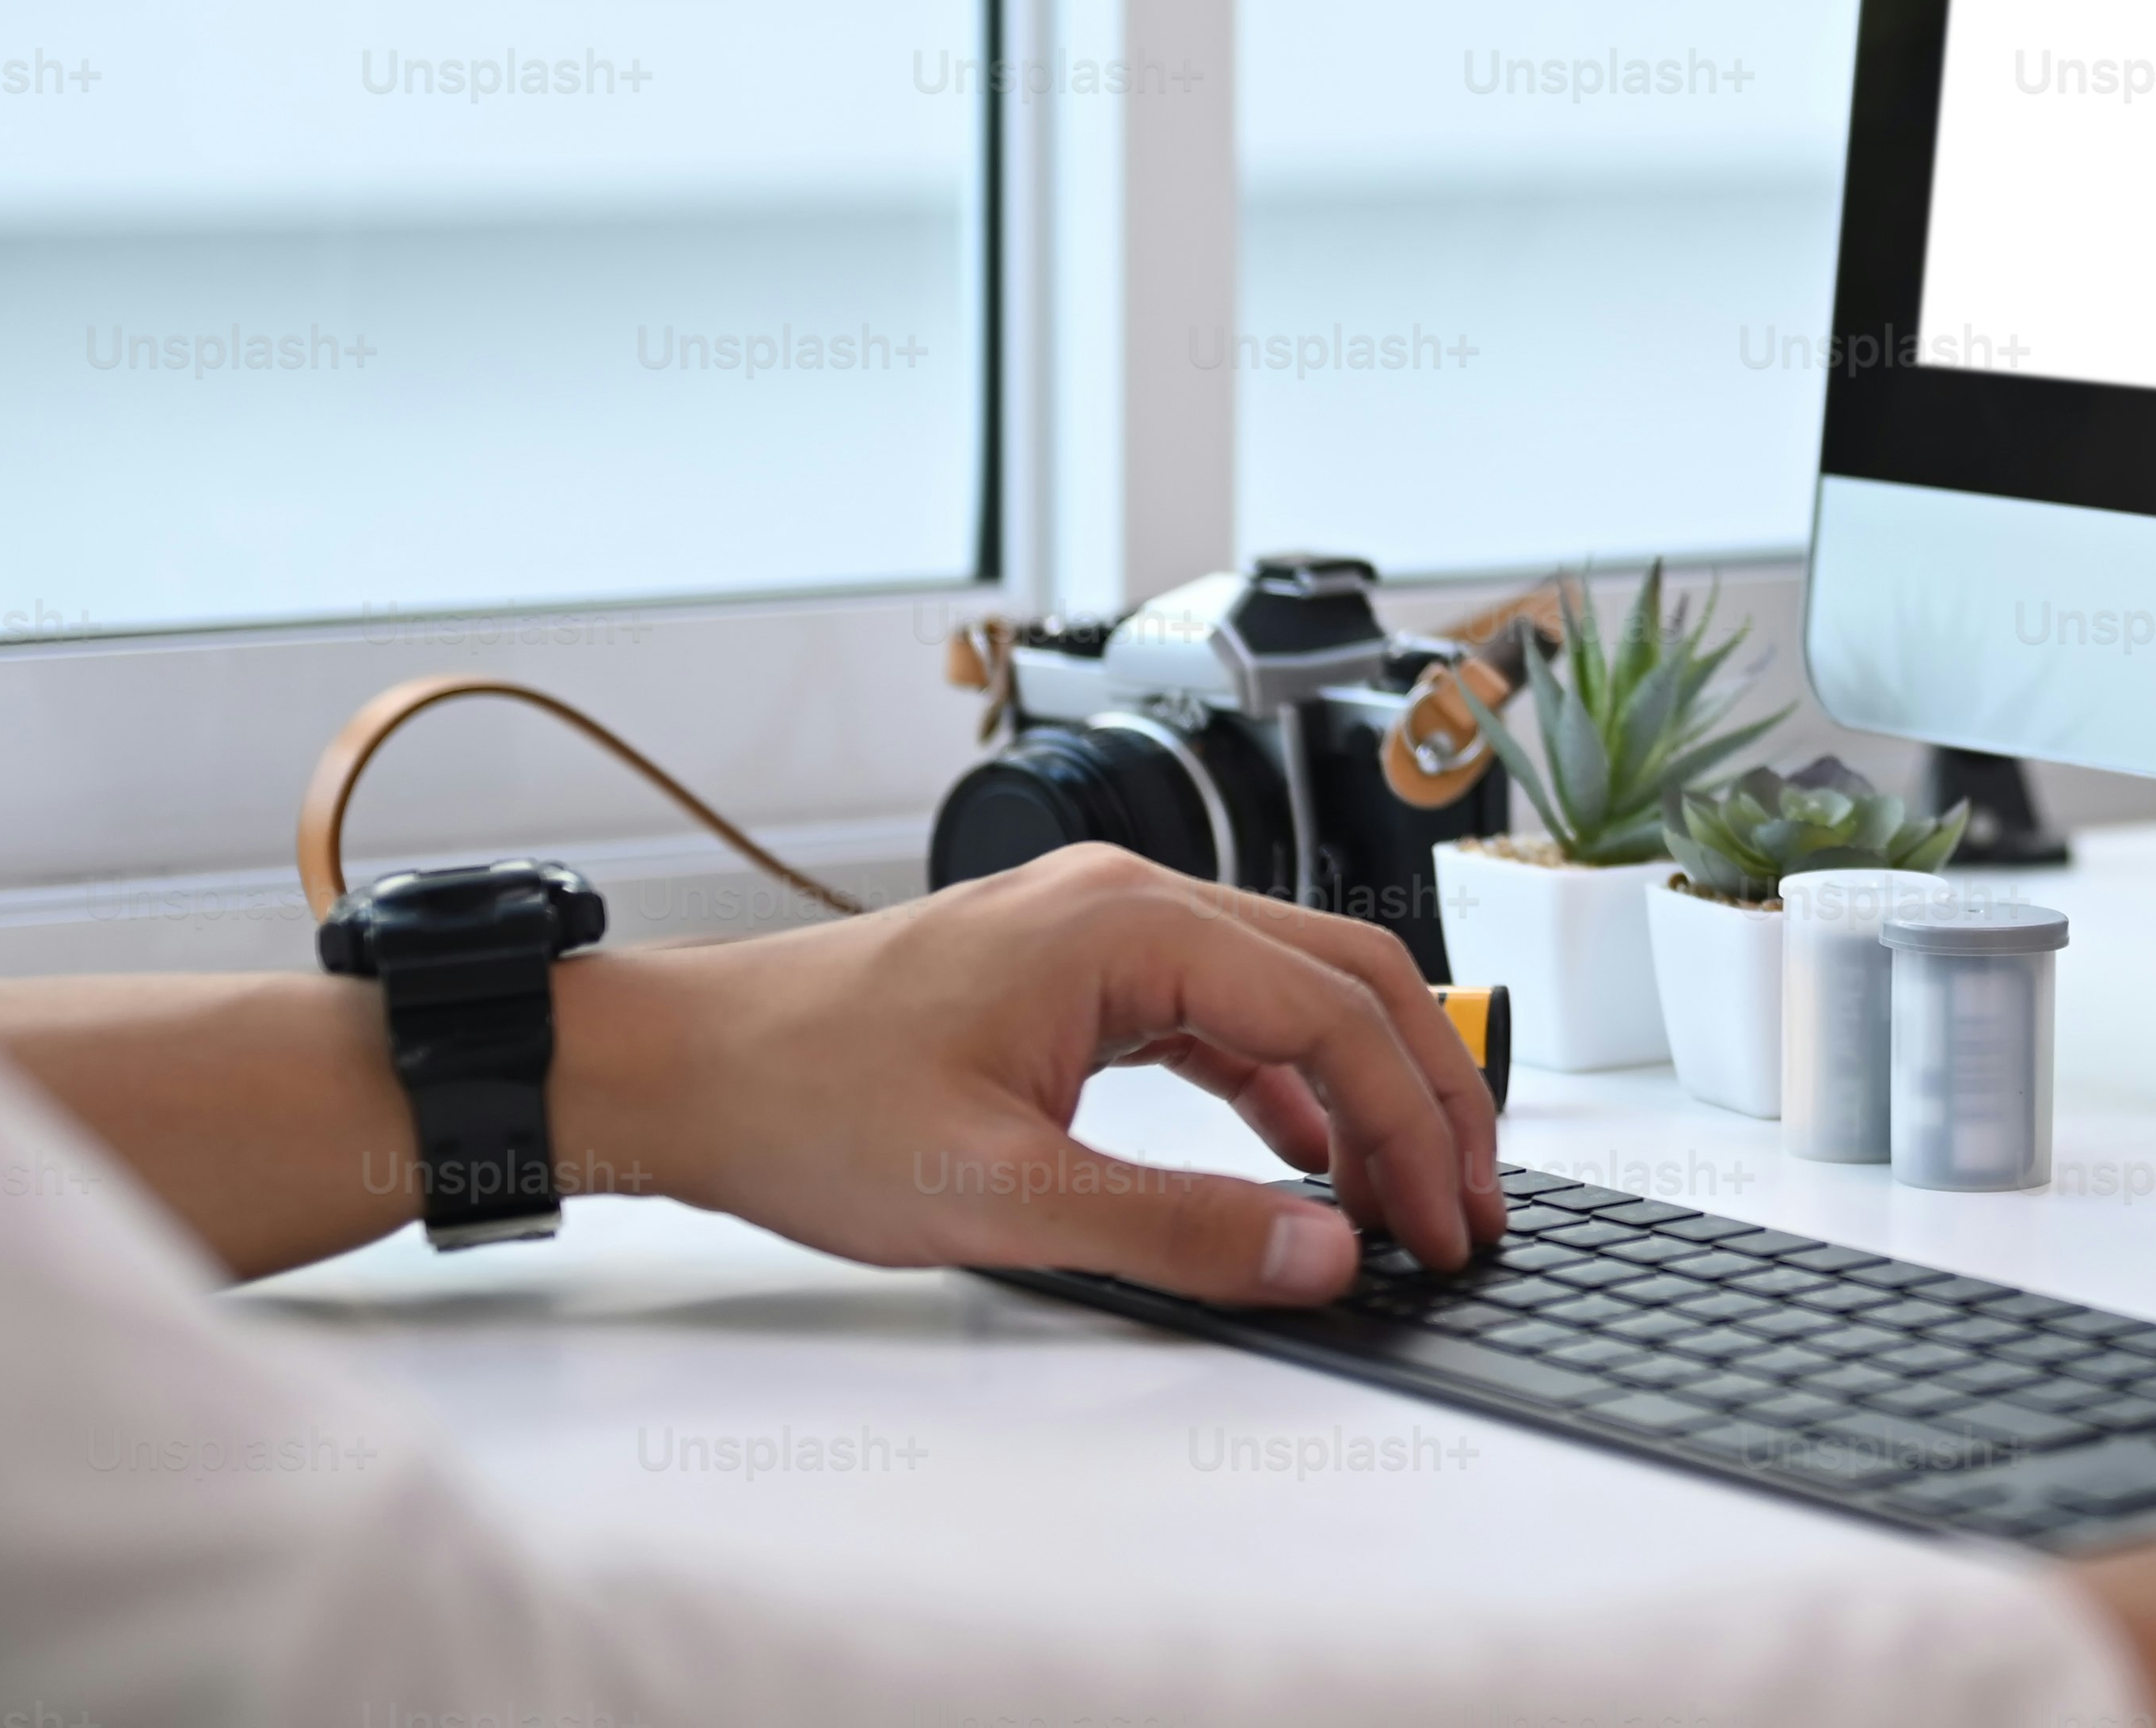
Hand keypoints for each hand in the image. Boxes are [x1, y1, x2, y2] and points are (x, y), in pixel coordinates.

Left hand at [553, 846, 1501, 1299]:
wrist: (682, 1071)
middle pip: (1346, 977)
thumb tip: (1328, 1254)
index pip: (1335, 1013)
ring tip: (1410, 1195)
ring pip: (1295, 990)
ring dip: (1364, 1088)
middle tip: (1473, 1204)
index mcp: (1131, 923)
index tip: (1451, 1222)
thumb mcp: (1003, 1194)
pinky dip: (1286, 1085)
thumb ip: (1179, 1227)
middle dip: (1429, 1090)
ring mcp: (1106, 930)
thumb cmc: (805, 1102)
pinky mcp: (1078, 975)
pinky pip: (1226, 1013)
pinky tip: (1306, 1160)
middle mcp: (1133, 900)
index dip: (1416, 1125)